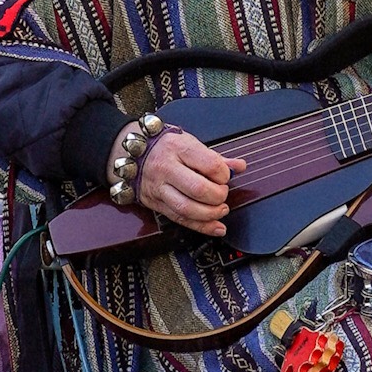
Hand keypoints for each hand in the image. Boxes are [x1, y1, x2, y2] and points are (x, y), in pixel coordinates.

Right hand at [106, 130, 246, 236]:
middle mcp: (167, 168)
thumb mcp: (190, 143)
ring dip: (211, 214)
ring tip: (221, 210)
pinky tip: (216, 227)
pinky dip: (201, 227)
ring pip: (187, 208)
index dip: (223, 175)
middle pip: (199, 189)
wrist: (132, 154)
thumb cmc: (166, 147)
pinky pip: (180, 219)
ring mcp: (160, 188)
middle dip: (218, 196)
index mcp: (179, 148)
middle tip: (223, 194)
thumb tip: (239, 166)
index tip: (226, 176)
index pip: (209, 165)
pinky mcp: (156, 204)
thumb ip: (216, 158)